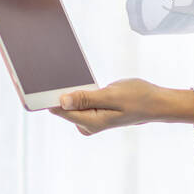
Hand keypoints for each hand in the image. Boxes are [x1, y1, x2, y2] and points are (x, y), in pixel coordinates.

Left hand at [48, 79, 193, 134]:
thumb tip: (62, 101)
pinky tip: (76, 79)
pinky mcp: (93, 112)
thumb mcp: (113, 95)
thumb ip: (87, 99)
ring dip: (68, 89)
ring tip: (63, 71)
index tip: (36, 82)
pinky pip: (78, 101)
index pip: (59, 110)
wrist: (158, 103)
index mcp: (90, 122)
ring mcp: (90, 119)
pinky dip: (77, 90)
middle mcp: (87, 124)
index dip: (47, 96)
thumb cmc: (140, 98)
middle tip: (49, 69)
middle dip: (58, 90)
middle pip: (62, 107)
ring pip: (69, 103)